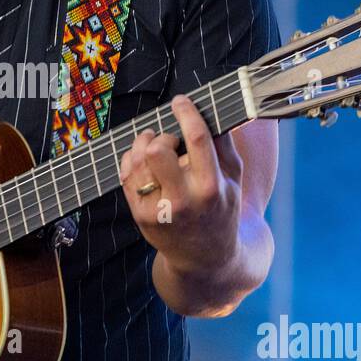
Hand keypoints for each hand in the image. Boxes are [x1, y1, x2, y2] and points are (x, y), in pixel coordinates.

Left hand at [118, 93, 243, 277]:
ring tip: (153, 146)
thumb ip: (225, 145)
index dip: (186, 113)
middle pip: (157, 150)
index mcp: (212, 187)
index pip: (197, 139)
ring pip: (138, 161)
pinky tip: (143, 162)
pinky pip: (127, 176)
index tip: (180, 102)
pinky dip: (132, 161)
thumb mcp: (234, 180)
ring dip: (143, 145)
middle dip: (161, 137)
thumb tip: (214, 109)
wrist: (206, 259)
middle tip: (168, 140)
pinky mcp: (141, 217)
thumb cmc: (222, 210)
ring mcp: (159, 210)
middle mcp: (184, 200)